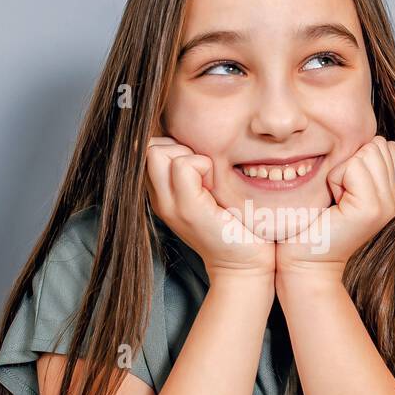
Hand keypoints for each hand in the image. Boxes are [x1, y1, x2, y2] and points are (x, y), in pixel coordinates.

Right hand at [145, 136, 275, 279]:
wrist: (246, 263)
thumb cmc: (236, 222)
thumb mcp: (211, 188)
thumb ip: (197, 166)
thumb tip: (198, 131)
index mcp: (162, 192)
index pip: (149, 146)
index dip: (174, 145)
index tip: (200, 165)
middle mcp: (159, 198)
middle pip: (149, 146)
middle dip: (177, 146)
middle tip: (205, 171)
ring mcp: (169, 205)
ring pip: (158, 152)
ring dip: (189, 155)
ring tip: (210, 180)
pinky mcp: (187, 209)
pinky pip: (182, 165)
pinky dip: (203, 166)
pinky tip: (217, 187)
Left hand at [275, 135, 394, 282]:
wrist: (305, 262)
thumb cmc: (312, 224)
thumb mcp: (339, 187)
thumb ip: (356, 164)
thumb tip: (363, 135)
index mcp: (389, 192)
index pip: (384, 145)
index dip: (355, 157)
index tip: (341, 189)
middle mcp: (394, 199)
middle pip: (377, 144)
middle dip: (349, 161)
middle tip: (336, 195)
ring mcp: (387, 205)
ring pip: (367, 152)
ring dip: (341, 170)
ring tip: (335, 199)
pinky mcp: (372, 209)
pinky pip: (354, 167)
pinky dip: (336, 179)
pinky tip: (333, 203)